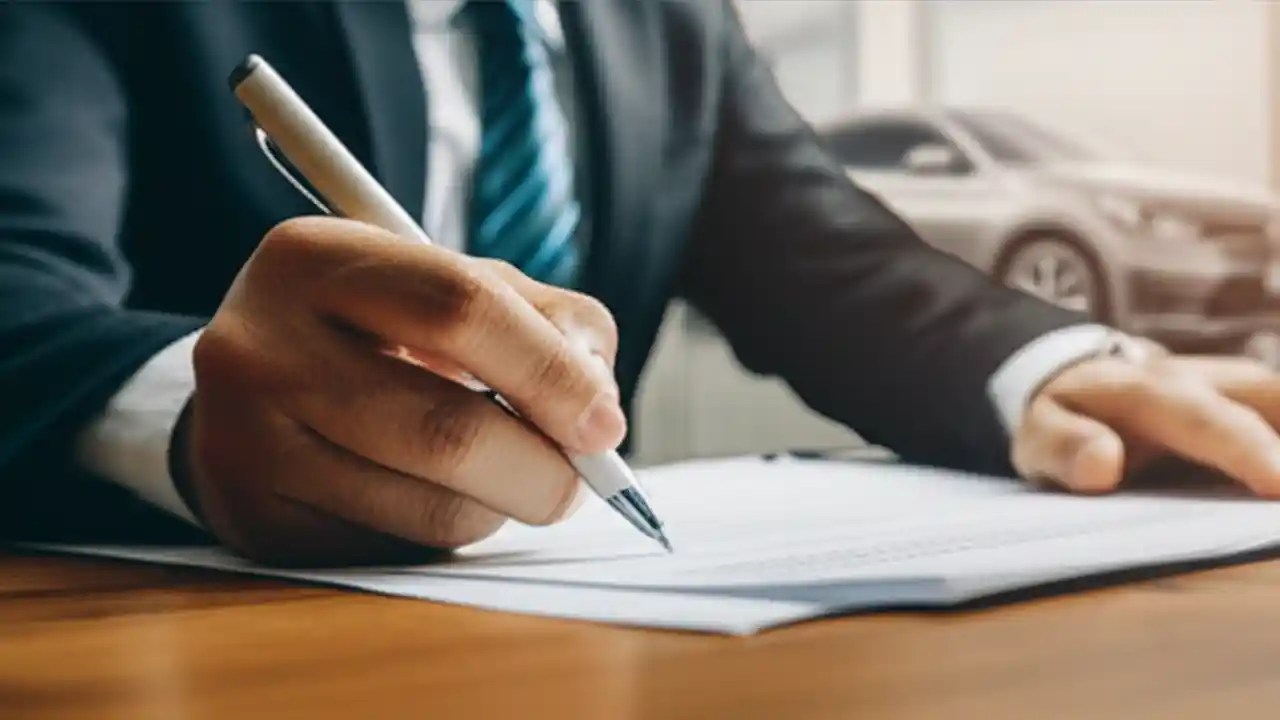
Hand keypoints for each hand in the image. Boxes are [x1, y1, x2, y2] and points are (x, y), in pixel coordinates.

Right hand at [180, 217, 622, 565]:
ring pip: (430, 511)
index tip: (604, 425)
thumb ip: (545, 319)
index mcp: (314, 258)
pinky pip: (394, 553)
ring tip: (498, 477)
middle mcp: (260, 346)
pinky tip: (428, 497)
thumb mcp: (451, 285)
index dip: (552, 374)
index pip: (461, 309)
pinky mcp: (252, 521)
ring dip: (498, 508)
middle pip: (448, 431)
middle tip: (578, 482)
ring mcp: (244, 442)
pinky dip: (442, 537)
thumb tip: (598, 405)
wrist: (250, 384)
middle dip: (544, 470)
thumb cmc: (378, 330)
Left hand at [1012, 341, 1279, 495]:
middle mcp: (1205, 380)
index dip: (1247, 451)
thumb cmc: (1057, 415)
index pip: (1208, 420)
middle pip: (1271, 400)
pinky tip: (1277, 488)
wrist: (1072, 377)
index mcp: (1152, 390)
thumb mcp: (1037, 432)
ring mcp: (1236, 386)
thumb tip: (1103, 464)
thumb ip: (1062, 448)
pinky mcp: (1252, 402)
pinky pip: (1278, 416)